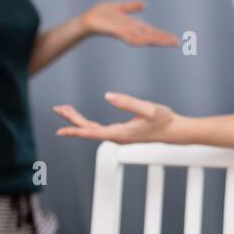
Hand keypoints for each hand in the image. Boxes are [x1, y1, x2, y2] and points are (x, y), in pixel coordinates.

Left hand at [53, 92, 182, 143]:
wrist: (175, 131)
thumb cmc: (164, 119)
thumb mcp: (147, 108)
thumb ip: (127, 102)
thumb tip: (107, 95)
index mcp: (120, 134)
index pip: (92, 132)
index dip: (75, 130)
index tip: (59, 131)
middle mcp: (116, 138)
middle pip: (88, 130)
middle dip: (72, 120)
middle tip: (57, 108)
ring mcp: (118, 137)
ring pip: (92, 130)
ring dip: (78, 121)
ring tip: (65, 110)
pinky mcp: (121, 134)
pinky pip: (98, 130)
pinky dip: (87, 124)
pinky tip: (82, 119)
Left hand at [79, 0, 178, 46]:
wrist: (87, 19)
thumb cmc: (101, 15)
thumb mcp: (120, 7)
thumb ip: (131, 7)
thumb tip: (144, 5)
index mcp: (133, 26)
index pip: (152, 32)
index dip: (163, 35)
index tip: (176, 40)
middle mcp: (131, 31)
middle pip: (151, 36)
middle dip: (164, 40)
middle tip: (178, 43)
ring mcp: (125, 33)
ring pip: (144, 38)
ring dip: (156, 40)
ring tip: (168, 42)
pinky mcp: (117, 32)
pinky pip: (131, 36)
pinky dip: (140, 37)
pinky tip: (148, 39)